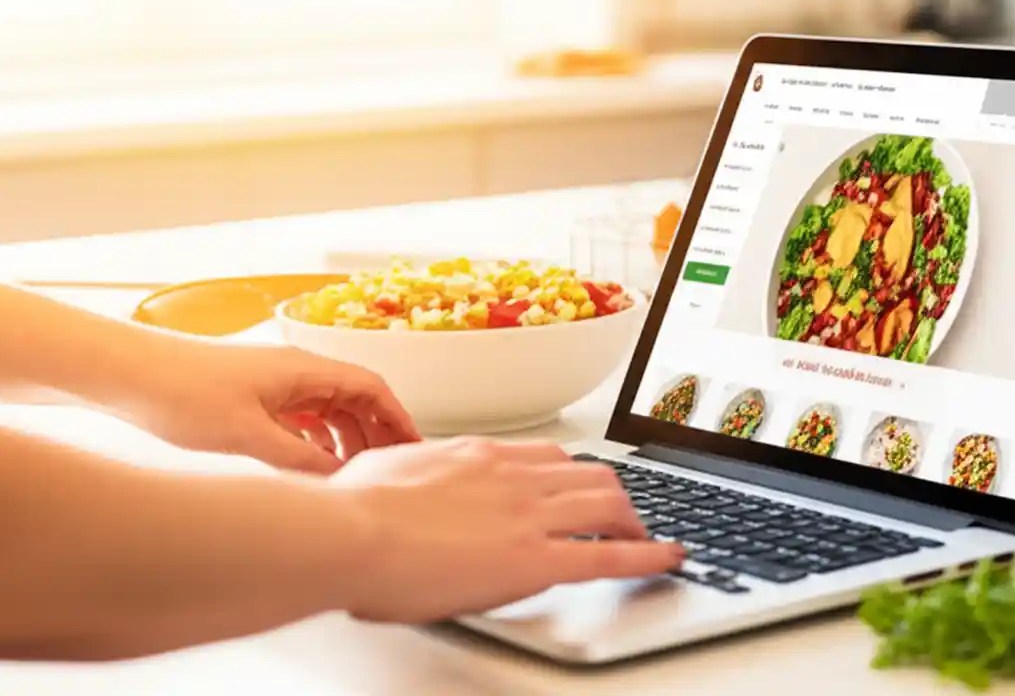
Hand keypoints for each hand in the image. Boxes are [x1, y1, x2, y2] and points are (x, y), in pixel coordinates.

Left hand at [127, 341, 418, 473]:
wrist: (126, 375)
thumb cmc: (182, 394)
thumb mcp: (249, 436)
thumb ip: (301, 460)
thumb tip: (341, 480)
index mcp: (304, 369)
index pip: (371, 389)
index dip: (398, 419)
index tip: (415, 448)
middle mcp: (295, 371)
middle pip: (355, 400)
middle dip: (375, 435)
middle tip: (388, 472)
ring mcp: (274, 384)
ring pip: (328, 411)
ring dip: (344, 441)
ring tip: (351, 477)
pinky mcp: (253, 398)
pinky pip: (301, 419)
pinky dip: (314, 442)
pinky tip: (310, 467)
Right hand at [329, 438, 685, 623]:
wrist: (347, 532)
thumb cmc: (350, 510)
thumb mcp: (386, 472)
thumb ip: (410, 476)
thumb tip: (401, 480)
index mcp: (478, 456)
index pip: (546, 456)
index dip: (571, 474)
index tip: (579, 486)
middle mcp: (513, 475)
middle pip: (587, 473)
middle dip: (613, 495)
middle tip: (621, 518)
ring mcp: (528, 514)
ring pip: (607, 502)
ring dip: (632, 520)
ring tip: (645, 539)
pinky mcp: (535, 558)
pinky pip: (608, 555)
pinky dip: (646, 556)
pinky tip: (667, 559)